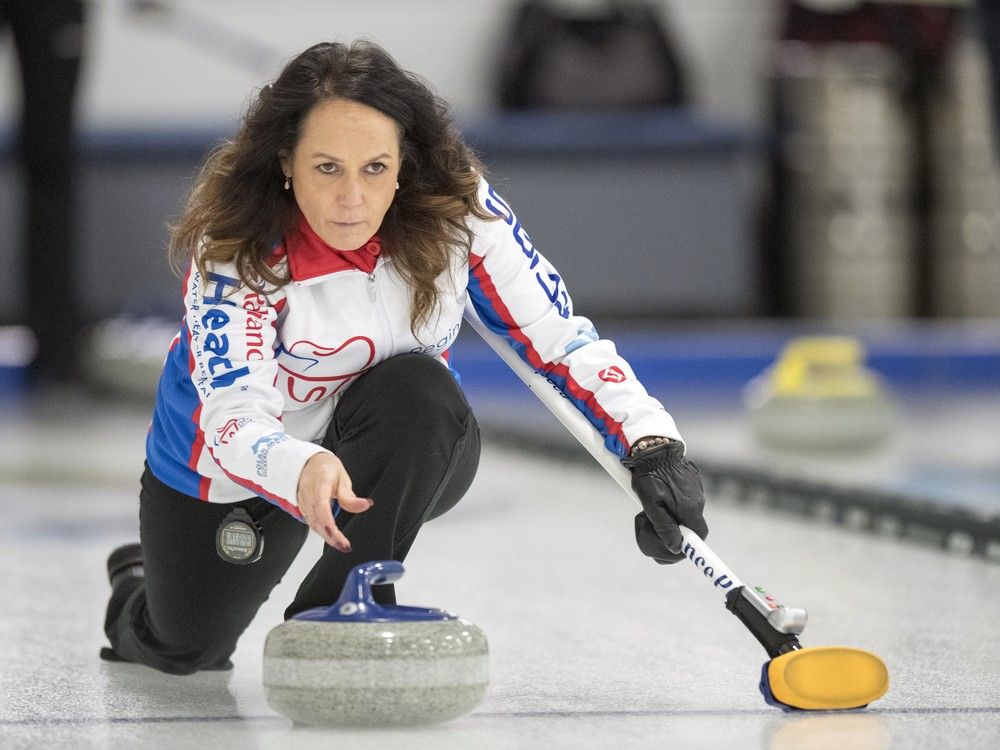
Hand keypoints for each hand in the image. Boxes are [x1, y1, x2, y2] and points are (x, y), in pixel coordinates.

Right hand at [296, 452, 372, 551]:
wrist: (309, 463)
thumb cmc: (326, 469)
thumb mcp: (342, 478)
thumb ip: (350, 496)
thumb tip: (366, 505)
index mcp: (320, 483)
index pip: (320, 503)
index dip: (327, 520)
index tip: (336, 533)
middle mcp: (308, 494)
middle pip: (316, 518)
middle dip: (330, 535)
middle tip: (345, 546)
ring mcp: (303, 502)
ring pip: (313, 524)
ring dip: (327, 537)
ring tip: (342, 545)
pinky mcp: (303, 509)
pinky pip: (311, 523)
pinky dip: (322, 532)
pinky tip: (333, 538)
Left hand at [621, 440, 707, 563]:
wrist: (652, 447)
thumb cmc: (649, 475)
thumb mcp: (651, 504)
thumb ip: (664, 528)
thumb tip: (675, 548)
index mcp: (690, 509)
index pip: (698, 538)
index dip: (686, 548)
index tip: (670, 549)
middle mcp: (697, 502)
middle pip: (688, 532)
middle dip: (667, 536)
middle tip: (646, 526)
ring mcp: (695, 493)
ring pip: (681, 518)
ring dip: (664, 521)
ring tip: (645, 511)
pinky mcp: (690, 486)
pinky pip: (680, 505)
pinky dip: (667, 509)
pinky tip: (654, 499)